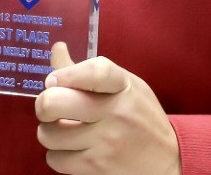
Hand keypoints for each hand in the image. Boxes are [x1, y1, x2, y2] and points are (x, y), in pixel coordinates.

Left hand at [33, 43, 179, 174]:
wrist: (167, 159)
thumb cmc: (140, 117)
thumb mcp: (123, 86)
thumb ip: (87, 71)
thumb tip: (57, 48)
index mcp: (123, 86)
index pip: (93, 71)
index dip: (65, 74)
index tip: (54, 80)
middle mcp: (115, 113)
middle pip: (54, 103)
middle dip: (43, 104)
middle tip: (50, 107)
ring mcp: (106, 142)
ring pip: (48, 134)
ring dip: (49, 132)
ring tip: (64, 130)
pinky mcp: (97, 166)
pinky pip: (55, 159)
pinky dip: (58, 154)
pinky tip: (72, 149)